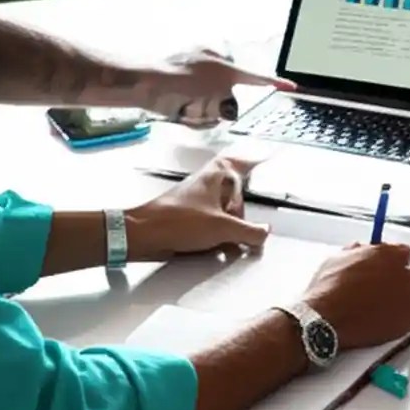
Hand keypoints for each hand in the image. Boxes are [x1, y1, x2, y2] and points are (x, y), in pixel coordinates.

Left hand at [126, 156, 270, 261]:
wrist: (143, 235)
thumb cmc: (176, 221)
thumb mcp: (223, 228)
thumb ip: (250, 232)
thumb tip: (263, 233)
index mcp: (216, 176)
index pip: (240, 162)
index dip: (253, 163)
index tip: (266, 161)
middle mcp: (206, 184)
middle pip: (234, 194)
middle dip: (241, 212)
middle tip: (244, 226)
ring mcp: (196, 201)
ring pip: (222, 210)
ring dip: (229, 226)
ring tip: (230, 241)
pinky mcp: (187, 217)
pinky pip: (210, 224)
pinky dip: (216, 234)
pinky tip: (217, 248)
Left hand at [143, 48, 296, 127]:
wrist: (140, 82)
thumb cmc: (175, 90)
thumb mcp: (209, 102)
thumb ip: (226, 105)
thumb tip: (228, 108)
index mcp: (224, 64)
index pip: (256, 77)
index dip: (275, 84)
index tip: (291, 87)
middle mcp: (212, 56)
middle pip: (228, 85)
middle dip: (219, 100)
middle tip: (202, 110)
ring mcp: (193, 57)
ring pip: (209, 89)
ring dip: (201, 101)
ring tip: (184, 111)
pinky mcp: (176, 64)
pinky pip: (192, 87)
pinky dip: (186, 99)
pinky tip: (173, 106)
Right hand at [303, 243, 409, 349]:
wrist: (327, 320)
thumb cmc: (330, 290)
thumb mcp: (339, 258)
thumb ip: (359, 251)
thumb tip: (361, 250)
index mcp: (392, 254)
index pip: (402, 253)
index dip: (390, 262)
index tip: (383, 269)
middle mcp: (407, 274)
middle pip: (409, 275)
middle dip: (396, 282)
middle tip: (376, 292)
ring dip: (398, 301)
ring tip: (375, 309)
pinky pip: (409, 318)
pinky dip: (398, 320)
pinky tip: (379, 321)